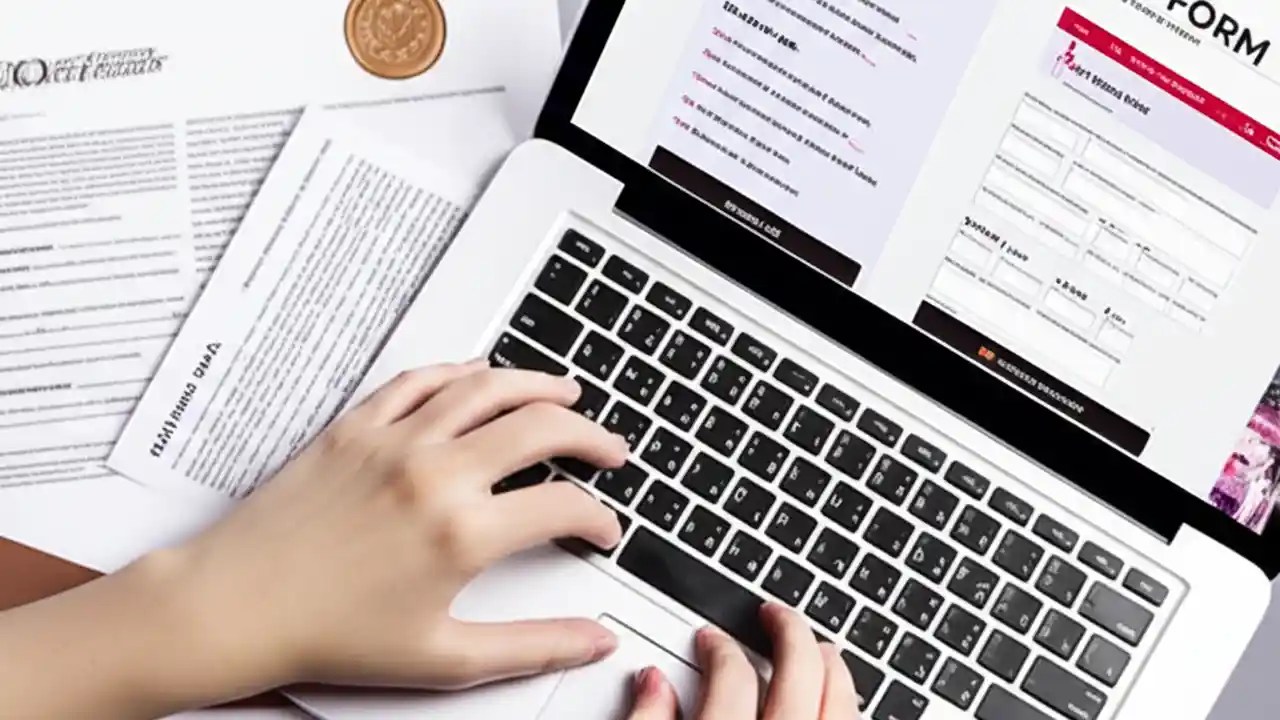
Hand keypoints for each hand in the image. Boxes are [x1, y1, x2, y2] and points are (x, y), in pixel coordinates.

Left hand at [160, 362, 630, 698]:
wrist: (235, 607)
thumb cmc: (327, 634)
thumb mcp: (444, 658)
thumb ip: (532, 646)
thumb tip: (591, 641)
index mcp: (462, 533)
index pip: (564, 506)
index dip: (599, 518)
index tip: (600, 529)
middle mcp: (436, 474)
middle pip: (542, 427)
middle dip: (592, 436)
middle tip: (608, 448)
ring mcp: (395, 441)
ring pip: (488, 387)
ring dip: (539, 385)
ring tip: (567, 391)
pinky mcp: (356, 426)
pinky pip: (421, 379)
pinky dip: (462, 372)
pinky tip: (481, 376)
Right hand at [625, 604, 860, 719]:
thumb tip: (653, 683)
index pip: (733, 677)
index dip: (719, 647)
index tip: (711, 640)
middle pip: (801, 676)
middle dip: (789, 632)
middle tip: (775, 615)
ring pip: (841, 706)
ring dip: (832, 669)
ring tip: (819, 650)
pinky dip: (849, 710)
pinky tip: (838, 704)